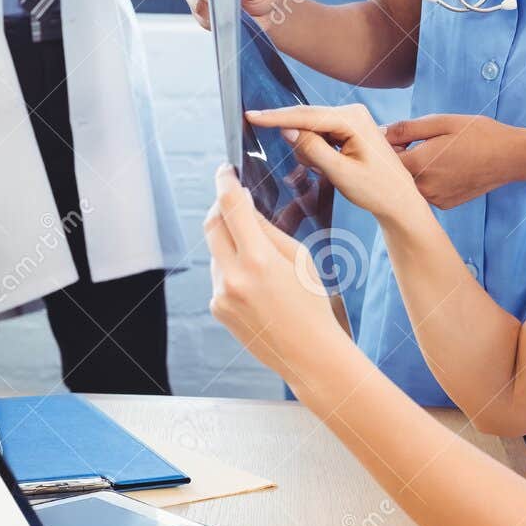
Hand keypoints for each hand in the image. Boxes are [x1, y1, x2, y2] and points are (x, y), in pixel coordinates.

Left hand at [204, 164, 345, 386]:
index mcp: (258, 260)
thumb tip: (245, 209)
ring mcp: (221, 295)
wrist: (309, 354)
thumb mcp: (300, 259)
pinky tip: (257, 286)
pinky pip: (219, 276)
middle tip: (233, 201)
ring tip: (261, 259)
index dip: (225, 183)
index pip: (231, 207)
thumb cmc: (313, 304)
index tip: (224, 171)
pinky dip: (233, 269)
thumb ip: (268, 231)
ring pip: (216, 252)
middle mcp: (233, 277)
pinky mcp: (217, 308)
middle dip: (220, 208)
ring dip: (230, 243)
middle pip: (212, 225)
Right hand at [246, 102, 422, 223]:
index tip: (251, 115)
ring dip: (310, 151)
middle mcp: (352, 112)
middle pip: (306, 120)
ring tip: (331, 171)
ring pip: (311, 129)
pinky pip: (319, 135)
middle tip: (317, 168)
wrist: (398, 199)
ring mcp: (351, 119)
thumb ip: (312, 149)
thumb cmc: (376, 189)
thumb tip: (287, 129)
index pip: (306, 116)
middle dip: (300, 143)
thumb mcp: (340, 173)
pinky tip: (332, 166)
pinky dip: (317, 151)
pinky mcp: (348, 128)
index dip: (276, 117)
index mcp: (353, 119)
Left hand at [386, 114, 524, 209]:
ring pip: (410, 185)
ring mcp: (435, 199)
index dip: (386, 147)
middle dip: (398, 159)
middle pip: (395, 175)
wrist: (510, 157)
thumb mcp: (441, 122)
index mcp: (419, 164)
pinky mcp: (445, 204)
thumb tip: (381, 133)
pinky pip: (425, 192)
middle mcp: (424, 187)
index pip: (384, 160)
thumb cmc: (478, 134)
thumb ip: (407, 129)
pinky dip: (427, 181)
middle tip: (413, 143)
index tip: (397, 137)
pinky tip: (444, 168)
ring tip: (433, 155)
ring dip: (413, 171)